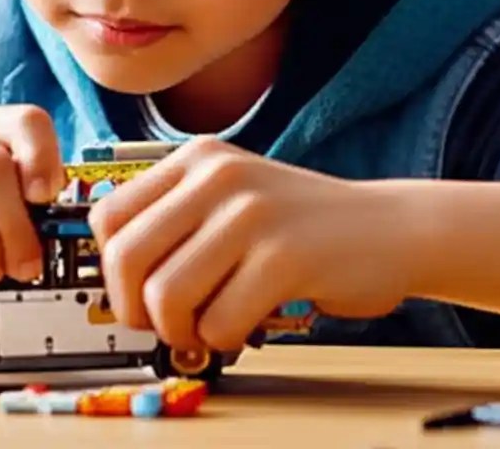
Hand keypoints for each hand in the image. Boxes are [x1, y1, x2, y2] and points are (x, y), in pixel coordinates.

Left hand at [88, 137, 416, 351]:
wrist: (391, 227)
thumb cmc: (303, 226)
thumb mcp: (230, 199)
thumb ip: (176, 224)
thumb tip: (115, 283)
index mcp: (196, 160)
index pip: (108, 218)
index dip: (112, 271)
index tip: (138, 293)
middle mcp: (217, 177)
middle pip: (125, 259)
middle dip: (137, 309)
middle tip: (168, 323)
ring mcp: (252, 214)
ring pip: (166, 296)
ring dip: (182, 330)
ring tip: (211, 325)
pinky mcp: (285, 256)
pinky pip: (219, 321)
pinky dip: (225, 339)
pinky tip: (247, 324)